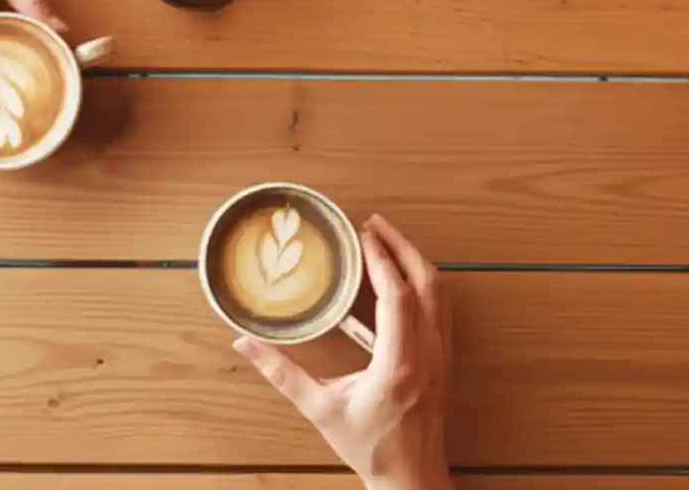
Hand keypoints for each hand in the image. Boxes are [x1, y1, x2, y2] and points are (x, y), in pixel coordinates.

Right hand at [233, 214, 453, 489]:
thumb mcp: (319, 409)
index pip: (397, 297)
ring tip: (387, 239)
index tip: (362, 235)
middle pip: (427, 283)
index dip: (381, 260)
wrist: (412, 478)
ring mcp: (442, 355)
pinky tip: (401, 274)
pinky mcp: (444, 359)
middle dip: (402, 246)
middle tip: (374, 224)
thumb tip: (244, 344)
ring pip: (440, 292)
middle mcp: (428, 354)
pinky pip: (441, 307)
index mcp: (398, 364)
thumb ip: (281, 373)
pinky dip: (423, 281)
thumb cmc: (369, 446)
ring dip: (415, 260)